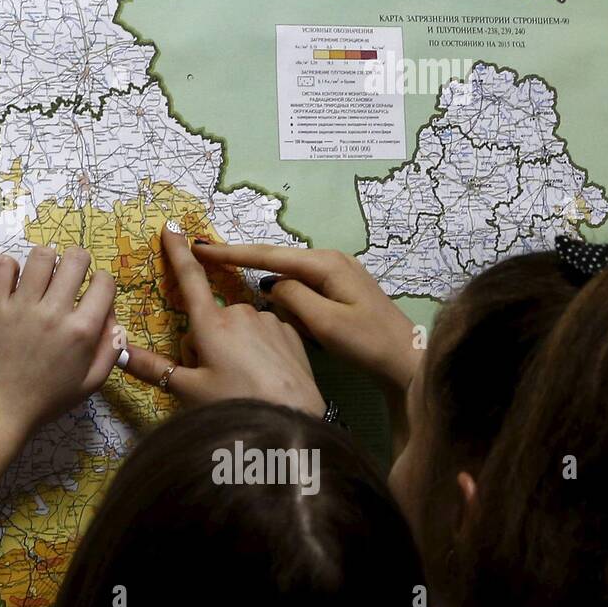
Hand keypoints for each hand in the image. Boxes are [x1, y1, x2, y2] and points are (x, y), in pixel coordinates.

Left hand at [0, 245, 120, 442]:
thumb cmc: (46, 399)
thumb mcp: (91, 383)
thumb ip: (110, 348)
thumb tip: (113, 316)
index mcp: (82, 331)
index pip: (104, 282)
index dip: (102, 282)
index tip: (91, 291)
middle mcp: (54, 312)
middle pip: (75, 259)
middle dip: (78, 261)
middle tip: (68, 277)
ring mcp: (21, 306)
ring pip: (41, 255)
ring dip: (46, 260)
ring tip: (41, 276)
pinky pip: (3, 265)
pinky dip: (10, 265)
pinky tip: (14, 281)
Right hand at [122, 223, 324, 416]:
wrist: (293, 422)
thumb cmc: (235, 406)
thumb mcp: (188, 390)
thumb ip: (152, 368)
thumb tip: (117, 351)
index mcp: (211, 323)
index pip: (190, 279)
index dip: (179, 252)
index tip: (172, 227)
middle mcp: (239, 313)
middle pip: (212, 320)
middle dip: (206, 342)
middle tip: (212, 379)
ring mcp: (267, 321)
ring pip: (239, 330)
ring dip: (233, 348)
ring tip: (241, 383)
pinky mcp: (290, 333)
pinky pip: (264, 335)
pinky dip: (259, 351)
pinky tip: (264, 377)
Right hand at [192, 241, 420, 393]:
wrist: (407, 360)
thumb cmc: (368, 344)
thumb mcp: (325, 323)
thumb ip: (292, 298)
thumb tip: (269, 283)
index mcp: (326, 264)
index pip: (269, 254)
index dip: (231, 252)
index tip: (200, 247)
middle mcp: (331, 260)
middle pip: (276, 256)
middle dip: (241, 256)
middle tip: (204, 254)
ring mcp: (337, 273)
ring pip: (287, 270)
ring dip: (259, 271)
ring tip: (224, 270)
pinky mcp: (339, 288)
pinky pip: (300, 282)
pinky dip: (278, 286)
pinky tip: (264, 292)